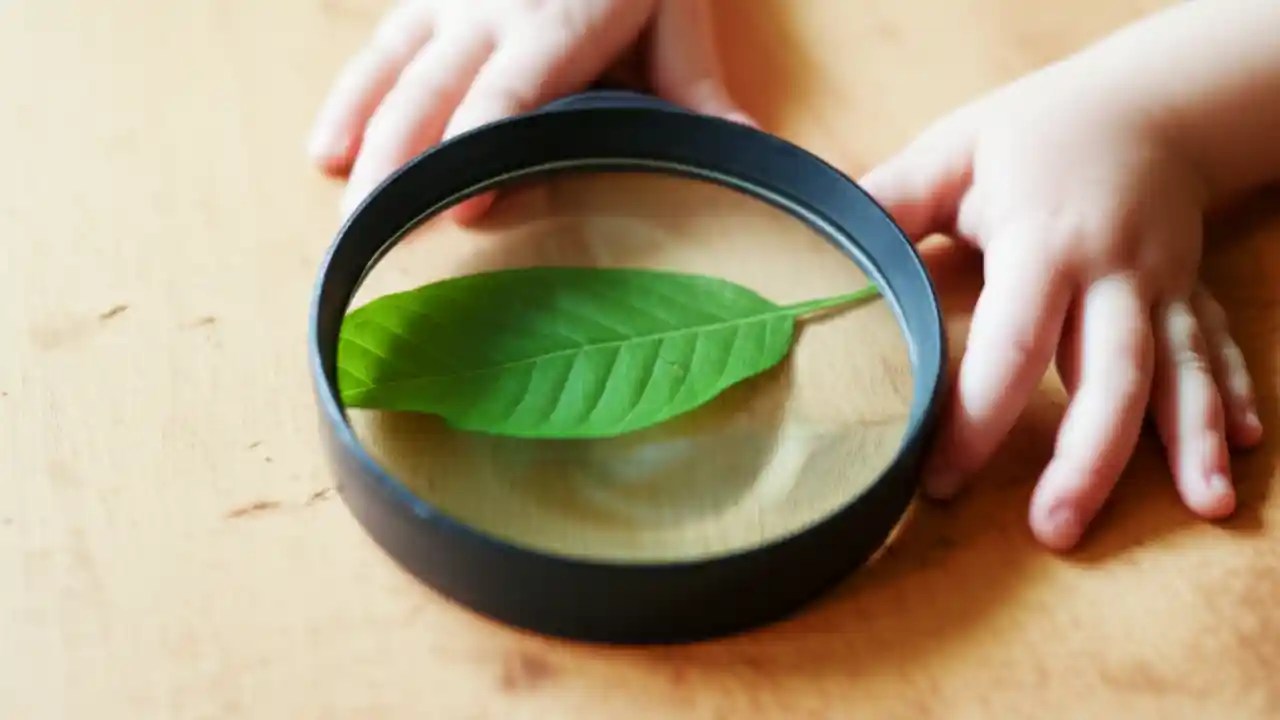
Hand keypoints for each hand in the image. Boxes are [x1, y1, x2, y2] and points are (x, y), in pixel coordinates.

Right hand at [308, 0, 751, 219]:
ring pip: (391, 74)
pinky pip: (378, 50)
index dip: (482, 151)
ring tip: (343, 207)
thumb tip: (756, 154)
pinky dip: (350, 100)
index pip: (508, 96)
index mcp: (555, 23)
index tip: (465, 212)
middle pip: (431, 96)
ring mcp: (448, 1)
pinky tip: (327, 149)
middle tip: (379, 240)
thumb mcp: (676, 18)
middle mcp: (488, 11)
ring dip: (363, 141)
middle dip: (400, 170)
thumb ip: (701, 91)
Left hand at [861, 59, 1263, 550]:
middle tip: (1055, 529)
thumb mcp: (954, 150)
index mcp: (1044, 242)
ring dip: (1188, 440)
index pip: (1012, 343)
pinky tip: (1239, 450)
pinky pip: (1216, 348)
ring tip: (1201, 504)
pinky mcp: (1191, 293)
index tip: (941, 480)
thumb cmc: (1033, 129)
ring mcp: (1163, 285)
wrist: (1147, 98)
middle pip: (1112, 374)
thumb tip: (821, 239)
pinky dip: (1229, 397)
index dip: (976, 416)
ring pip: (1180, 371)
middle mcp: (1115, 271)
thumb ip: (890, 200)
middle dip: (1089, 458)